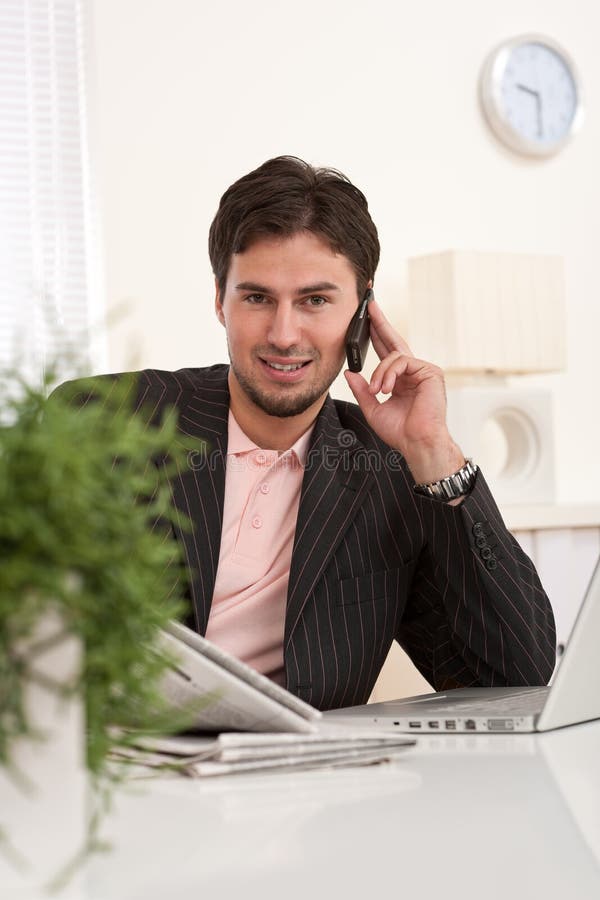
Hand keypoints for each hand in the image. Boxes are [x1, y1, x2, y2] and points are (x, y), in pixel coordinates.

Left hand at [344, 299, 464, 484]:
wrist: (418, 443)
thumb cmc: (401, 431)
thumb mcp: (373, 408)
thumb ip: (362, 389)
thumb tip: (349, 372)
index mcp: (400, 378)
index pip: (386, 350)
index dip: (376, 332)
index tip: (366, 316)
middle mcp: (413, 371)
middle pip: (394, 340)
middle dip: (380, 321)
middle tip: (369, 303)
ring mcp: (423, 370)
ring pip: (394, 356)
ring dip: (380, 373)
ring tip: (377, 391)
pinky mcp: (430, 372)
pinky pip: (403, 362)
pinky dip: (390, 374)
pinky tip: (386, 388)